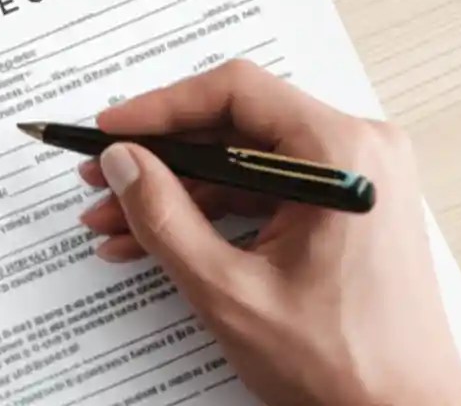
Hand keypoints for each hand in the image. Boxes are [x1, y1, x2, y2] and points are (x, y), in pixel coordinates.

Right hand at [77, 60, 460, 405]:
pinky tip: (158, 238)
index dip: (161, 107)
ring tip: (115, 220)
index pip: (236, 92)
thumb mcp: (231, 291)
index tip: (111, 130)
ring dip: (179, 190)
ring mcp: (354, 179)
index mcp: (342, 153)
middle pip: (236, 125)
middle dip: (161, 157)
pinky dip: (214, 212)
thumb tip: (122, 163)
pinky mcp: (345, 208)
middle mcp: (357, 150)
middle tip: (103, 176)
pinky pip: (266, 190)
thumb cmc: (344, 366)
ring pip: (245, 162)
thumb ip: (165, 219)